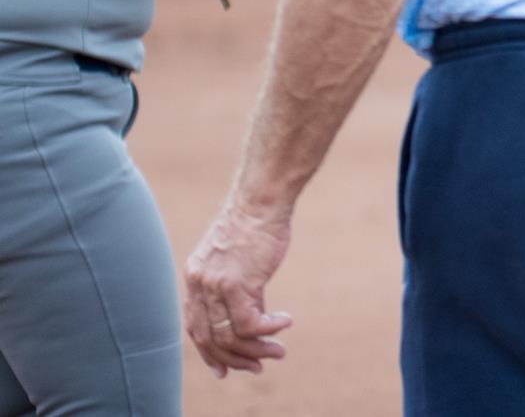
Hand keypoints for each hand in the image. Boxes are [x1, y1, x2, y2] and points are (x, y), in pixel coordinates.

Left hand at [184, 201, 295, 376]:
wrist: (261, 200)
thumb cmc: (257, 224)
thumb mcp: (241, 260)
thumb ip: (240, 289)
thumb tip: (256, 317)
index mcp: (196, 278)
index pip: (195, 326)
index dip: (209, 352)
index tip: (224, 367)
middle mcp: (199, 284)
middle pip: (208, 338)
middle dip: (233, 359)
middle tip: (257, 367)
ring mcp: (215, 285)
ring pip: (229, 336)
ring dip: (256, 349)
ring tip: (278, 351)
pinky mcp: (237, 283)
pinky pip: (249, 323)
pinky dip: (268, 330)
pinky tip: (285, 323)